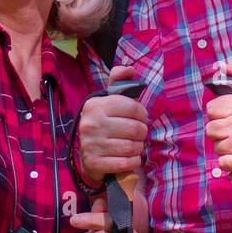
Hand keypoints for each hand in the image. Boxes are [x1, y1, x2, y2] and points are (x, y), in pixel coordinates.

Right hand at [77, 65, 148, 184]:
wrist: (89, 155)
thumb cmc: (106, 123)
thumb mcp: (110, 100)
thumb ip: (119, 81)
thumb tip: (130, 69)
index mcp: (95, 105)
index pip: (132, 107)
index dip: (142, 114)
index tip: (140, 118)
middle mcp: (91, 124)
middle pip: (135, 128)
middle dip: (142, 133)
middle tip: (138, 134)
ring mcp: (91, 145)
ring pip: (132, 147)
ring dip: (138, 148)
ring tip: (134, 145)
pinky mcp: (94, 163)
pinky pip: (126, 163)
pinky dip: (133, 162)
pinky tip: (130, 158)